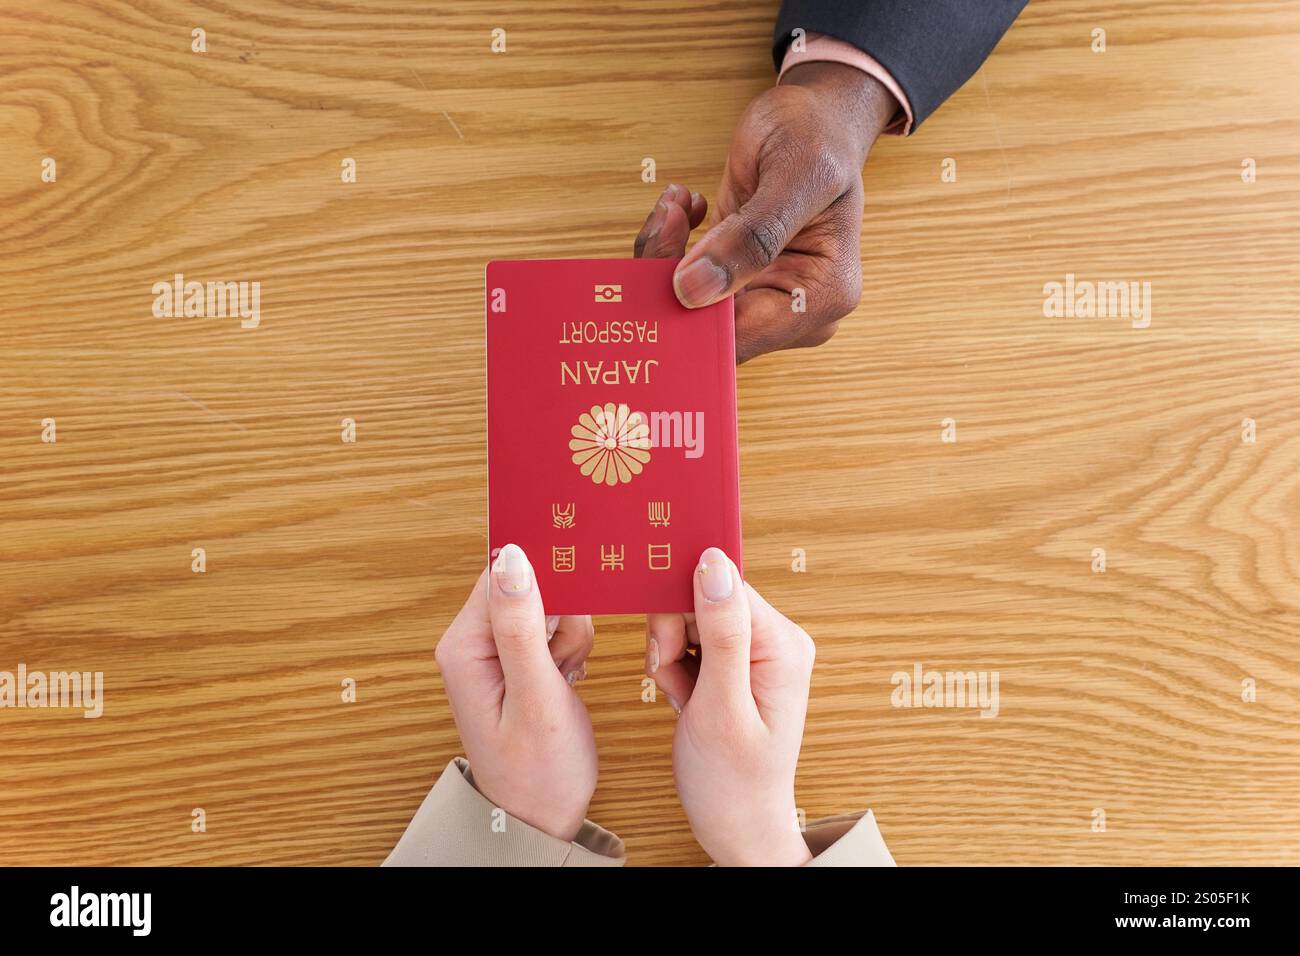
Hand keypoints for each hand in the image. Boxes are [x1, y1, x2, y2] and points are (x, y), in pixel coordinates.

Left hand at [434, 543, 596, 841]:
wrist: (541, 815)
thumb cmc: (536, 772)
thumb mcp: (535, 698)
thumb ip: (522, 627)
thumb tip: (512, 558)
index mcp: (463, 646)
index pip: (502, 573)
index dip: (544, 580)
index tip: (567, 613)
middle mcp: (471, 641)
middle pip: (527, 582)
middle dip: (562, 612)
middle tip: (563, 659)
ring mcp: (494, 649)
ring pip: (549, 602)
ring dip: (570, 632)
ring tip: (563, 675)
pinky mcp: (517, 656)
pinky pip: (554, 624)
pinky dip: (571, 645)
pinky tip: (566, 676)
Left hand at [637, 62, 895, 361]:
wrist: (815, 120)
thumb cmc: (817, 136)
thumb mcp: (793, 175)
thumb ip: (749, 237)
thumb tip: (693, 291)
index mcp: (823, 297)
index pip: (739, 337)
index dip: (690, 308)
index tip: (669, 249)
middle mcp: (793, 310)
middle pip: (707, 328)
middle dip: (671, 275)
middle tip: (668, 216)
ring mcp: (763, 298)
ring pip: (687, 309)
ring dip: (666, 255)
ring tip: (676, 206)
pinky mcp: (735, 282)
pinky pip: (685, 286)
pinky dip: (671, 249)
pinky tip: (685, 210)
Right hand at [646, 547, 816, 865]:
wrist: (737, 827)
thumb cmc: (732, 781)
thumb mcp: (720, 706)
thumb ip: (721, 632)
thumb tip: (715, 563)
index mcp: (782, 644)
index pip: (721, 584)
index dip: (681, 610)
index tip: (668, 652)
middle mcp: (776, 639)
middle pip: (702, 596)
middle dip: (672, 636)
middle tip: (674, 681)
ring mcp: (757, 651)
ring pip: (690, 618)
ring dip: (671, 656)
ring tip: (683, 698)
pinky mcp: (736, 664)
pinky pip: (691, 641)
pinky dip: (676, 669)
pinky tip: (685, 699)